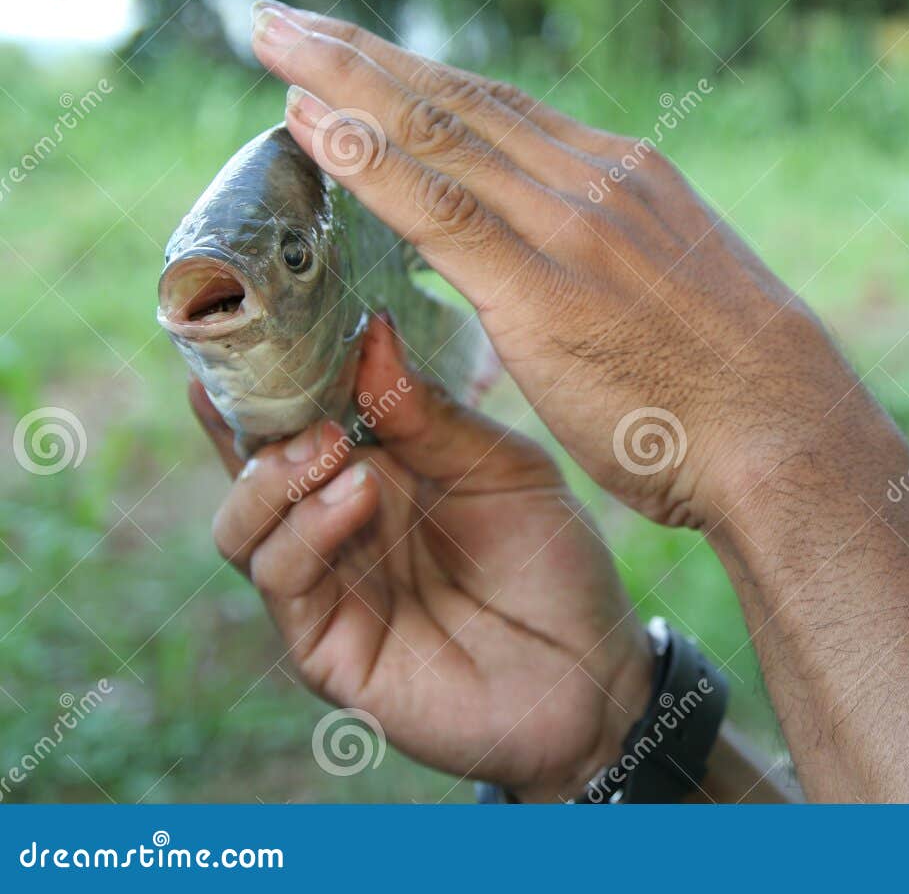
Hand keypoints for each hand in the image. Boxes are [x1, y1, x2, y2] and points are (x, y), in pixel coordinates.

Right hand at [194, 316, 652, 801]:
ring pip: (243, 524)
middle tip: (277, 369)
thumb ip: (432, 414)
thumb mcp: (502, 466)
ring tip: (331, 442)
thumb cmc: (552, 561)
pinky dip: (306, 532)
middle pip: (246, 463)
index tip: (248, 310)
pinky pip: (284, 582)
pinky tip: (356, 494)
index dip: (261, 370)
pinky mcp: (326, 648)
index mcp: (371, 468)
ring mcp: (324, 585)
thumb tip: (371, 332)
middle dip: (247, 414)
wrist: (593, 669)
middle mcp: (332, 523)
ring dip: (274, 475)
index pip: (292, 414)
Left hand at [249, 1, 901, 529]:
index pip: (503, 112)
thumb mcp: (685, 296)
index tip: (359, 55)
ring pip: (436, 133)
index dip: (418, 79)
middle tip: (284, 17)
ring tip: (272, 40)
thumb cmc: (741, 391)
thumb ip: (620, 269)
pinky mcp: (540, 290)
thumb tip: (582, 282)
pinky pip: (435, 205)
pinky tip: (307, 122)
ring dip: (344, 80)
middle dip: (363, 54)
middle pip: (457, 100)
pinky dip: (365, 157)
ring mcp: (569, 229)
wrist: (789, 434)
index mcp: (630, 180)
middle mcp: (595, 183)